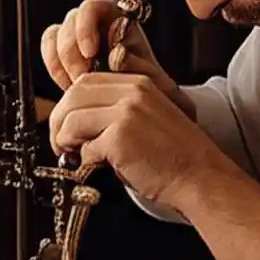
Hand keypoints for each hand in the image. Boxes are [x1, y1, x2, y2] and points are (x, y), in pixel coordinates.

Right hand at [42, 0, 193, 119]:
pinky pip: (49, 53)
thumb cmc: (148, 86)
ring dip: (61, 61)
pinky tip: (68, 86)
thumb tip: (116, 52)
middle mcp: (94, 21)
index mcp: (116, 15)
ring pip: (55, 36)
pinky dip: (55, 69)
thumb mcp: (147, 76)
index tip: (89, 53)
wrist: (139, 103)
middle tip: (82, 78)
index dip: (84, 28)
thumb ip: (134, 63)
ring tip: (77, 85)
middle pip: (70, 21)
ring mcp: (77, 36)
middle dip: (72, 51)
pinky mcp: (64, 54)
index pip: (91, 8)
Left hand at [49, 73, 229, 207]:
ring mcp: (126, 113)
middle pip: (73, 96)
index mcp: (139, 84)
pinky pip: (85, 147)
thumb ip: (117, 110)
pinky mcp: (120, 138)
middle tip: (60, 142)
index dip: (69, 104)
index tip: (67, 122)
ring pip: (72, 120)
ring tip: (72, 154)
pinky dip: (84, 160)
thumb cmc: (175, 156)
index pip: (86, 82)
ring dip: (64, 140)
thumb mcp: (149, 117)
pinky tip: (97, 165)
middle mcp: (132, 93)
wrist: (200, 177)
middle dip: (58, 121)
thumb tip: (77, 118)